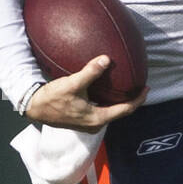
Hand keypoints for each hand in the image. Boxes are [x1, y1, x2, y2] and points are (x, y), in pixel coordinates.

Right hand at [24, 56, 146, 128]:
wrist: (35, 107)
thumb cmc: (53, 98)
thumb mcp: (73, 84)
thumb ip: (90, 72)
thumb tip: (106, 59)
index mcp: (97, 118)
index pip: (125, 110)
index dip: (138, 99)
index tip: (147, 88)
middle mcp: (95, 124)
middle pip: (120, 112)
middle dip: (131, 100)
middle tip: (139, 86)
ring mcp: (88, 123)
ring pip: (110, 112)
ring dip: (119, 101)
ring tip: (125, 88)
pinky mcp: (82, 120)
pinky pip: (102, 110)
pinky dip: (108, 101)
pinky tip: (107, 91)